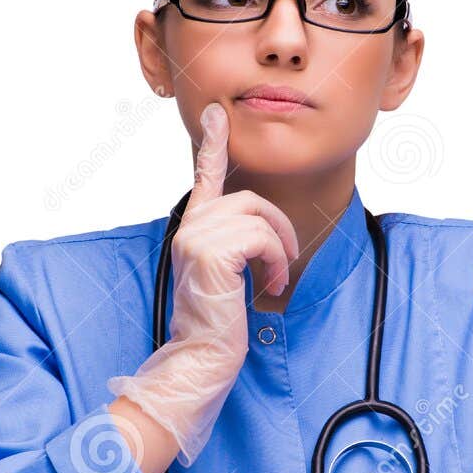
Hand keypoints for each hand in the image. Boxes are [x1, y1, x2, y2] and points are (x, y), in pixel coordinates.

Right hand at [107, 102, 299, 464]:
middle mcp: (189, 226)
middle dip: (278, 228)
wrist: (202, 357)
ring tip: (273, 280)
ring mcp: (195, 236)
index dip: (213, 143)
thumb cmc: (218, 324)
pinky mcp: (209, 250)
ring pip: (258, 215)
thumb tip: (261, 229)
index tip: (216, 114)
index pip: (205, 176)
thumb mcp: (229, 275)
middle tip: (283, 265)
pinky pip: (261, 237)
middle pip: (249, 199)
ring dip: (278, 249)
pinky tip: (269, 285)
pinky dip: (276, 260)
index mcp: (193, 229)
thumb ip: (236, 244)